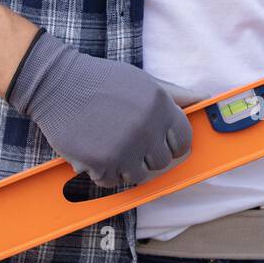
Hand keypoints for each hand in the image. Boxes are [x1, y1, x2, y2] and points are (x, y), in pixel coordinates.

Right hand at [6, 31, 215, 186]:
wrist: (57, 83)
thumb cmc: (102, 81)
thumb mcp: (143, 80)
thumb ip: (175, 95)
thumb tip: (205, 99)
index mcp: (160, 106)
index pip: (184, 142)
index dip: (174, 146)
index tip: (163, 146)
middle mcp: (147, 128)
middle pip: (162, 162)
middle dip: (148, 156)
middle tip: (129, 144)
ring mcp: (125, 147)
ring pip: (138, 175)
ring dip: (125, 166)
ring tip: (111, 146)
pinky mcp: (101, 162)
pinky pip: (111, 182)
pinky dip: (103, 173)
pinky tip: (95, 152)